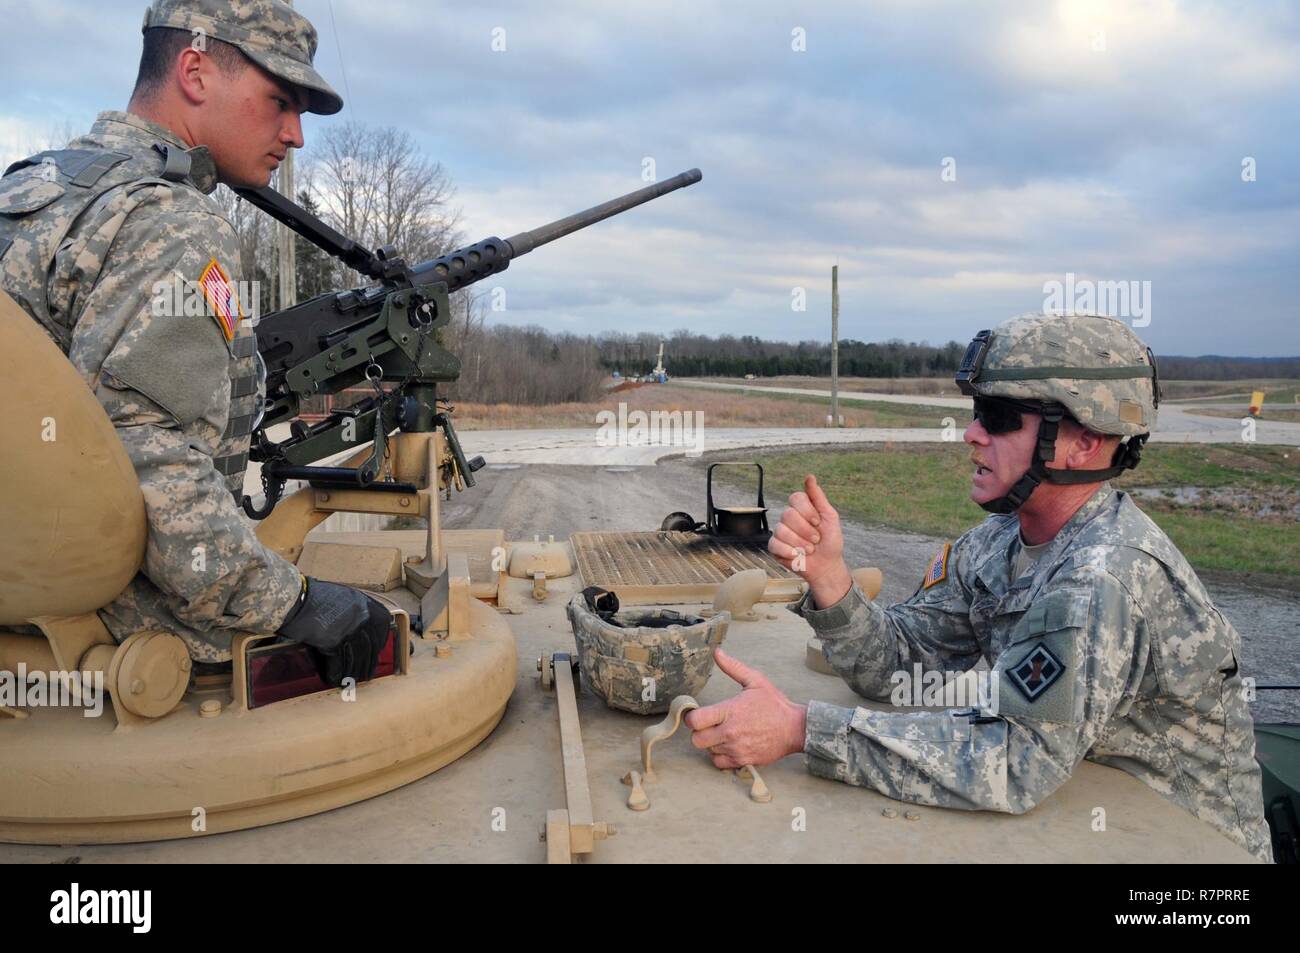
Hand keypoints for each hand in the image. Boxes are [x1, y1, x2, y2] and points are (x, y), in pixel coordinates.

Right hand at [310, 597, 391, 687]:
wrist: (294, 600)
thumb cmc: (313, 596)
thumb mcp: (341, 595)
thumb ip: (353, 609)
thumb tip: (358, 625)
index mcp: (363, 603)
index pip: (382, 624)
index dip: (381, 639)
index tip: (378, 649)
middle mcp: (360, 617)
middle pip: (370, 645)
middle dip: (368, 662)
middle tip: (366, 673)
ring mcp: (347, 631)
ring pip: (356, 657)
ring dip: (355, 671)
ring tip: (353, 680)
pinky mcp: (332, 642)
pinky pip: (338, 663)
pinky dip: (336, 673)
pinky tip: (335, 680)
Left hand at [683, 648, 806, 768]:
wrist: (795, 728)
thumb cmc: (775, 704)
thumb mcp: (755, 680)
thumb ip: (733, 667)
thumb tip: (717, 652)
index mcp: (730, 711)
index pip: (695, 720)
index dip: (692, 717)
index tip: (699, 714)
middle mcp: (730, 732)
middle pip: (697, 739)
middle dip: (699, 731)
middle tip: (709, 725)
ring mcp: (736, 748)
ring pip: (708, 750)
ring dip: (711, 743)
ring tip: (723, 733)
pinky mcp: (743, 760)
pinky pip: (719, 763)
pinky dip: (720, 755)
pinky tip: (728, 745)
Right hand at [767, 474, 851, 606]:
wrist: (826, 565)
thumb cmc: (830, 541)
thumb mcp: (830, 517)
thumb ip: (818, 497)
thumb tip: (809, 476)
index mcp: (802, 508)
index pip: (795, 498)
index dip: (807, 511)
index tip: (818, 522)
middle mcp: (789, 518)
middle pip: (788, 514)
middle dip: (805, 530)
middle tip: (815, 539)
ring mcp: (780, 532)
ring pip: (781, 530)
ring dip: (799, 543)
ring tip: (809, 550)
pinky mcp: (774, 546)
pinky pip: (774, 544)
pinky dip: (788, 551)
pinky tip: (797, 555)